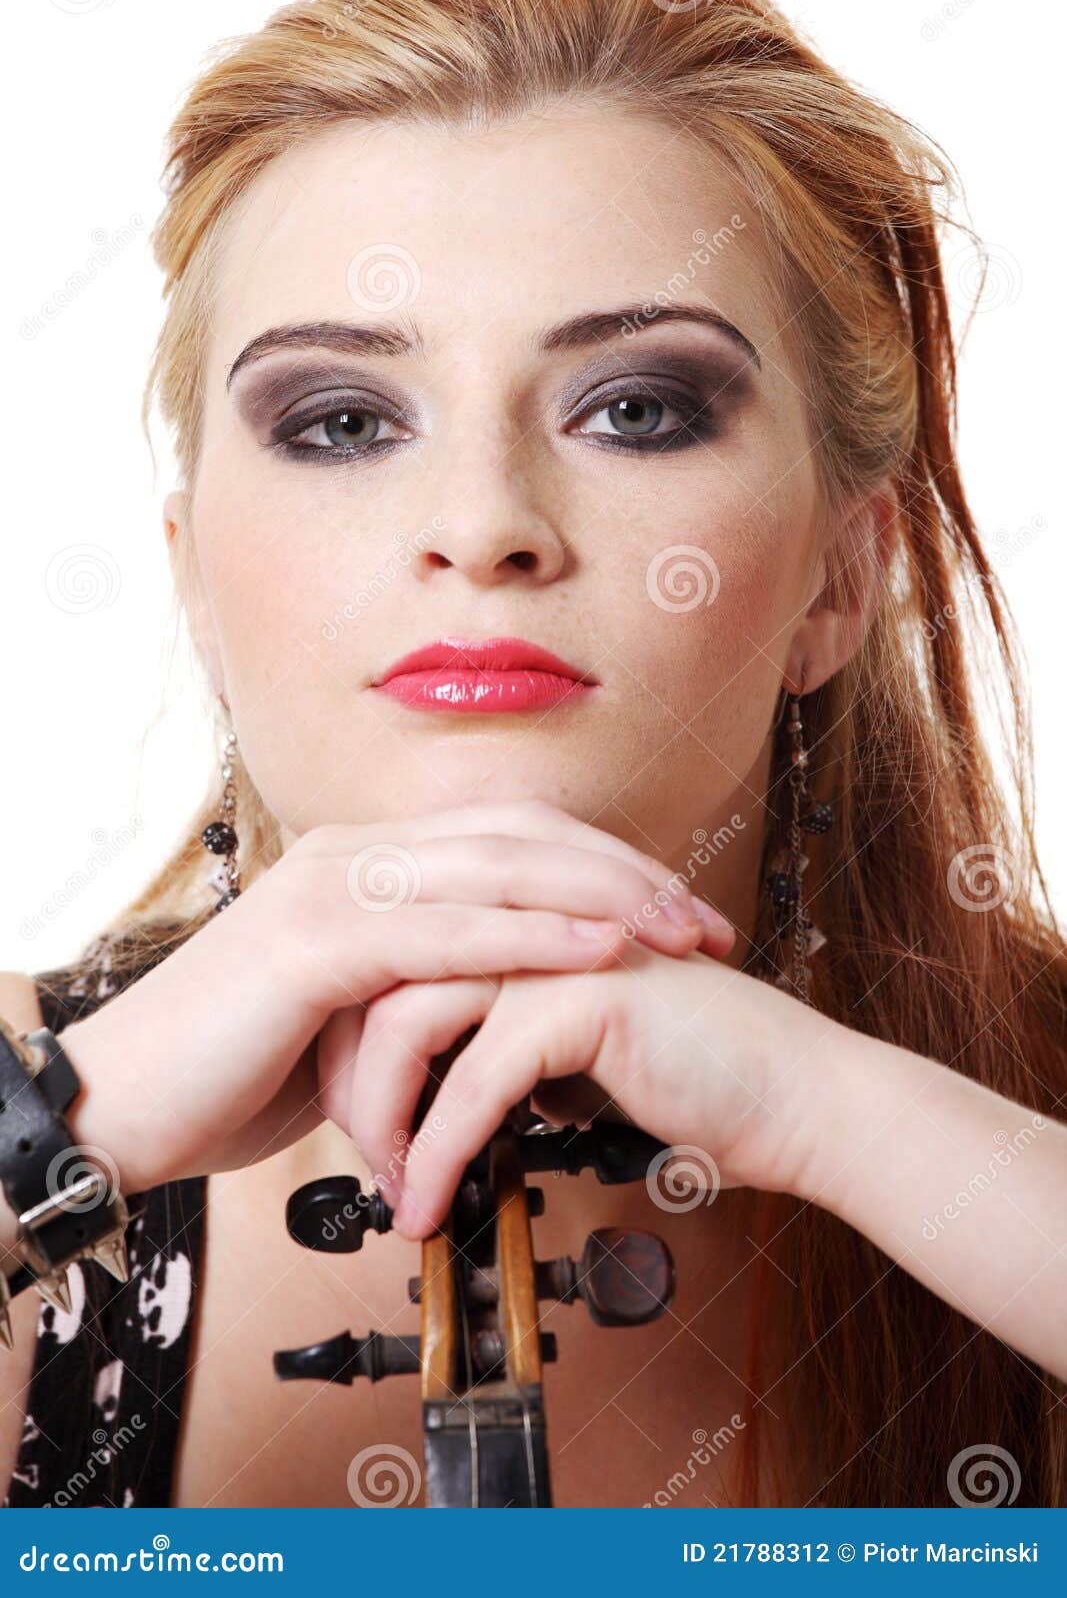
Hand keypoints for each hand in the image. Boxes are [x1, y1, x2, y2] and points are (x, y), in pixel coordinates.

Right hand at [57, 802, 734, 1192]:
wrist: (125, 1103)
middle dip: (630, 875)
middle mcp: (356, 852)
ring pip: (497, 868)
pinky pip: (448, 930)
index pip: (512, 837)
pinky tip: (601, 949)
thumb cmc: (237, 1070)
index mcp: (370, 861)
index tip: (679, 911)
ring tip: (683, 931)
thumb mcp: (353, 1022)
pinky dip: (535, 935)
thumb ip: (422, 1001)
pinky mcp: (316, 941)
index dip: (604, 865)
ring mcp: (334, 885)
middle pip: (524, 837)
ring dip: (607, 898)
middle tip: (709, 922)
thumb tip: (503, 1032)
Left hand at [337, 940, 837, 1236]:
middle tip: (359, 1157)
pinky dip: (436, 1152)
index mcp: (519, 914)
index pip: (389, 954)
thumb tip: (427, 1098)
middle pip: (376, 978)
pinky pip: (470, 1081)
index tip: (348, 1116)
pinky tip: (430, 1201)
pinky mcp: (578, 998)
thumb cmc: (695, 1081)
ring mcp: (552, 948)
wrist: (796, 1098)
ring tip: (390, 1185)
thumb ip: (500, 1048)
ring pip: (405, 1022)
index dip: (350, 1036)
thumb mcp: (568, 1056)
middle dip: (347, 1076)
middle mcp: (526, 915)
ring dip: (379, 1116)